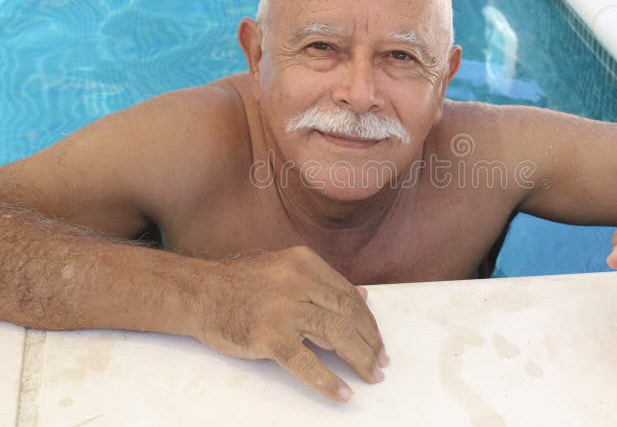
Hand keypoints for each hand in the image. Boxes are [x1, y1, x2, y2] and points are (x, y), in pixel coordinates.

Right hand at [194, 245, 389, 402]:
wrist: (196, 292)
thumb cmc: (238, 283)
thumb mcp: (283, 268)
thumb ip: (321, 281)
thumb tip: (362, 295)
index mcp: (304, 262)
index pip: (348, 293)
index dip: (368, 320)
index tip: (377, 339)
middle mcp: (297, 280)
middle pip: (347, 312)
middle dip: (370, 340)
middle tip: (381, 361)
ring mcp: (282, 307)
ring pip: (335, 333)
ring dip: (359, 358)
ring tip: (371, 375)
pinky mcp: (267, 334)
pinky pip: (305, 361)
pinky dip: (327, 380)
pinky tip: (342, 393)